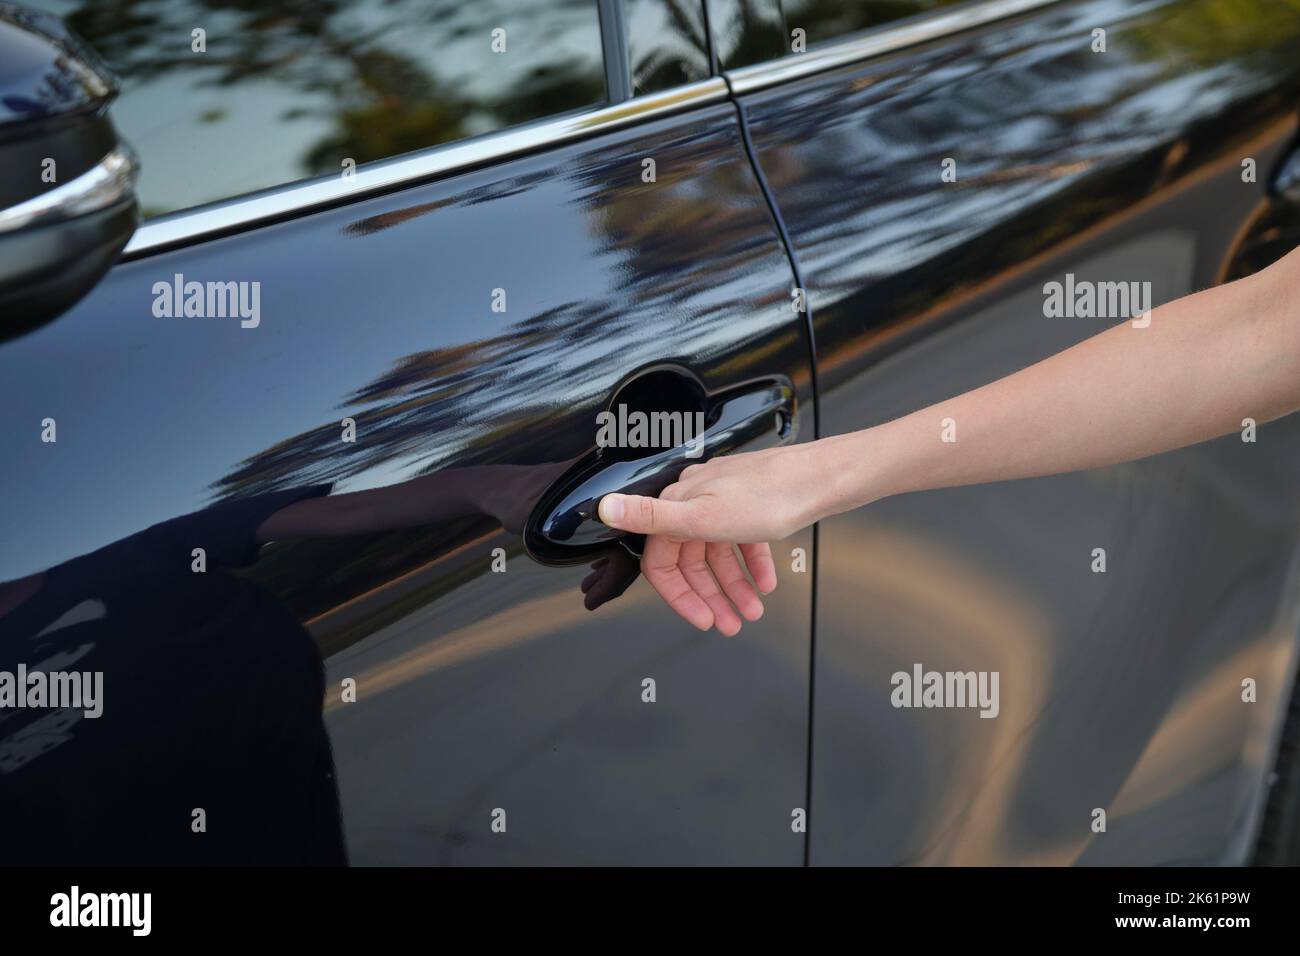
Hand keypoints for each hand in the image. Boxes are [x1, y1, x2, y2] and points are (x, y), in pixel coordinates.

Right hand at [595, 444, 823, 633]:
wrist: (823, 478)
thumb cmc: (770, 494)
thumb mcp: (703, 516)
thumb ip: (651, 518)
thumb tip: (604, 508)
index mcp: (680, 504)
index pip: (661, 559)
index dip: (677, 593)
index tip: (697, 617)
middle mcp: (698, 500)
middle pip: (693, 560)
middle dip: (711, 596)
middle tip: (728, 624)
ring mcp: (726, 501)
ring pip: (720, 554)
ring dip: (734, 586)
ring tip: (751, 611)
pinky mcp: (751, 504)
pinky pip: (744, 541)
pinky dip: (752, 565)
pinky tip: (765, 583)